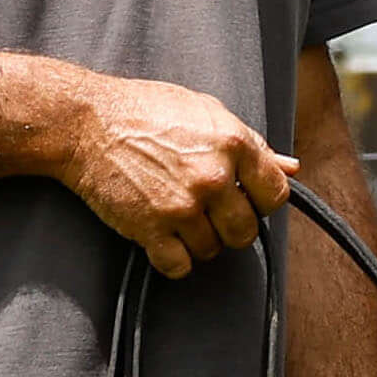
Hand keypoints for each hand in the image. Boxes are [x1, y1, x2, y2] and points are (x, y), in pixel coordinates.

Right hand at [59, 75, 291, 277]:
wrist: (85, 122)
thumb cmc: (144, 110)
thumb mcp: (206, 111)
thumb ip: (252, 143)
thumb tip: (290, 168)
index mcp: (233, 144)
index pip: (275, 196)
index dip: (262, 202)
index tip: (246, 200)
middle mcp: (212, 177)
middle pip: (246, 231)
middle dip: (231, 227)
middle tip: (210, 214)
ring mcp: (182, 205)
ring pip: (212, 250)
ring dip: (199, 242)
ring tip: (180, 219)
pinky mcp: (150, 227)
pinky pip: (179, 266)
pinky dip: (173, 260)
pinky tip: (164, 240)